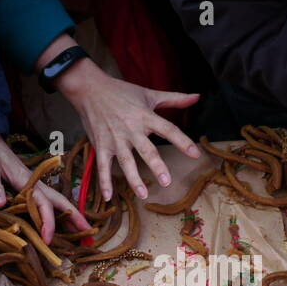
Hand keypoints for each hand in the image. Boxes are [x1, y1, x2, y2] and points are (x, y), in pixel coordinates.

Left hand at [0, 135, 90, 243]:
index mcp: (26, 179)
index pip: (43, 203)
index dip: (48, 222)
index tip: (47, 239)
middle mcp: (33, 183)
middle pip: (59, 202)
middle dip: (75, 219)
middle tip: (87, 237)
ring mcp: (30, 184)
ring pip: (54, 203)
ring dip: (68, 217)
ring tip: (78, 233)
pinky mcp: (24, 185)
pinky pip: (44, 203)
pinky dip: (54, 214)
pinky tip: (55, 222)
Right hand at [55, 58, 201, 201]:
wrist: (89, 89)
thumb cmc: (121, 91)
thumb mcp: (149, 93)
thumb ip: (174, 98)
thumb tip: (197, 97)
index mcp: (145, 116)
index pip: (168, 129)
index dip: (182, 141)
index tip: (195, 154)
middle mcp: (131, 129)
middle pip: (146, 149)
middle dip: (156, 165)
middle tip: (166, 182)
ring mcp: (115, 139)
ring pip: (125, 161)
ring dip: (134, 179)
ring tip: (143, 194)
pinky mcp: (101, 145)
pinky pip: (102, 166)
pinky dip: (104, 182)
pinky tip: (109, 196)